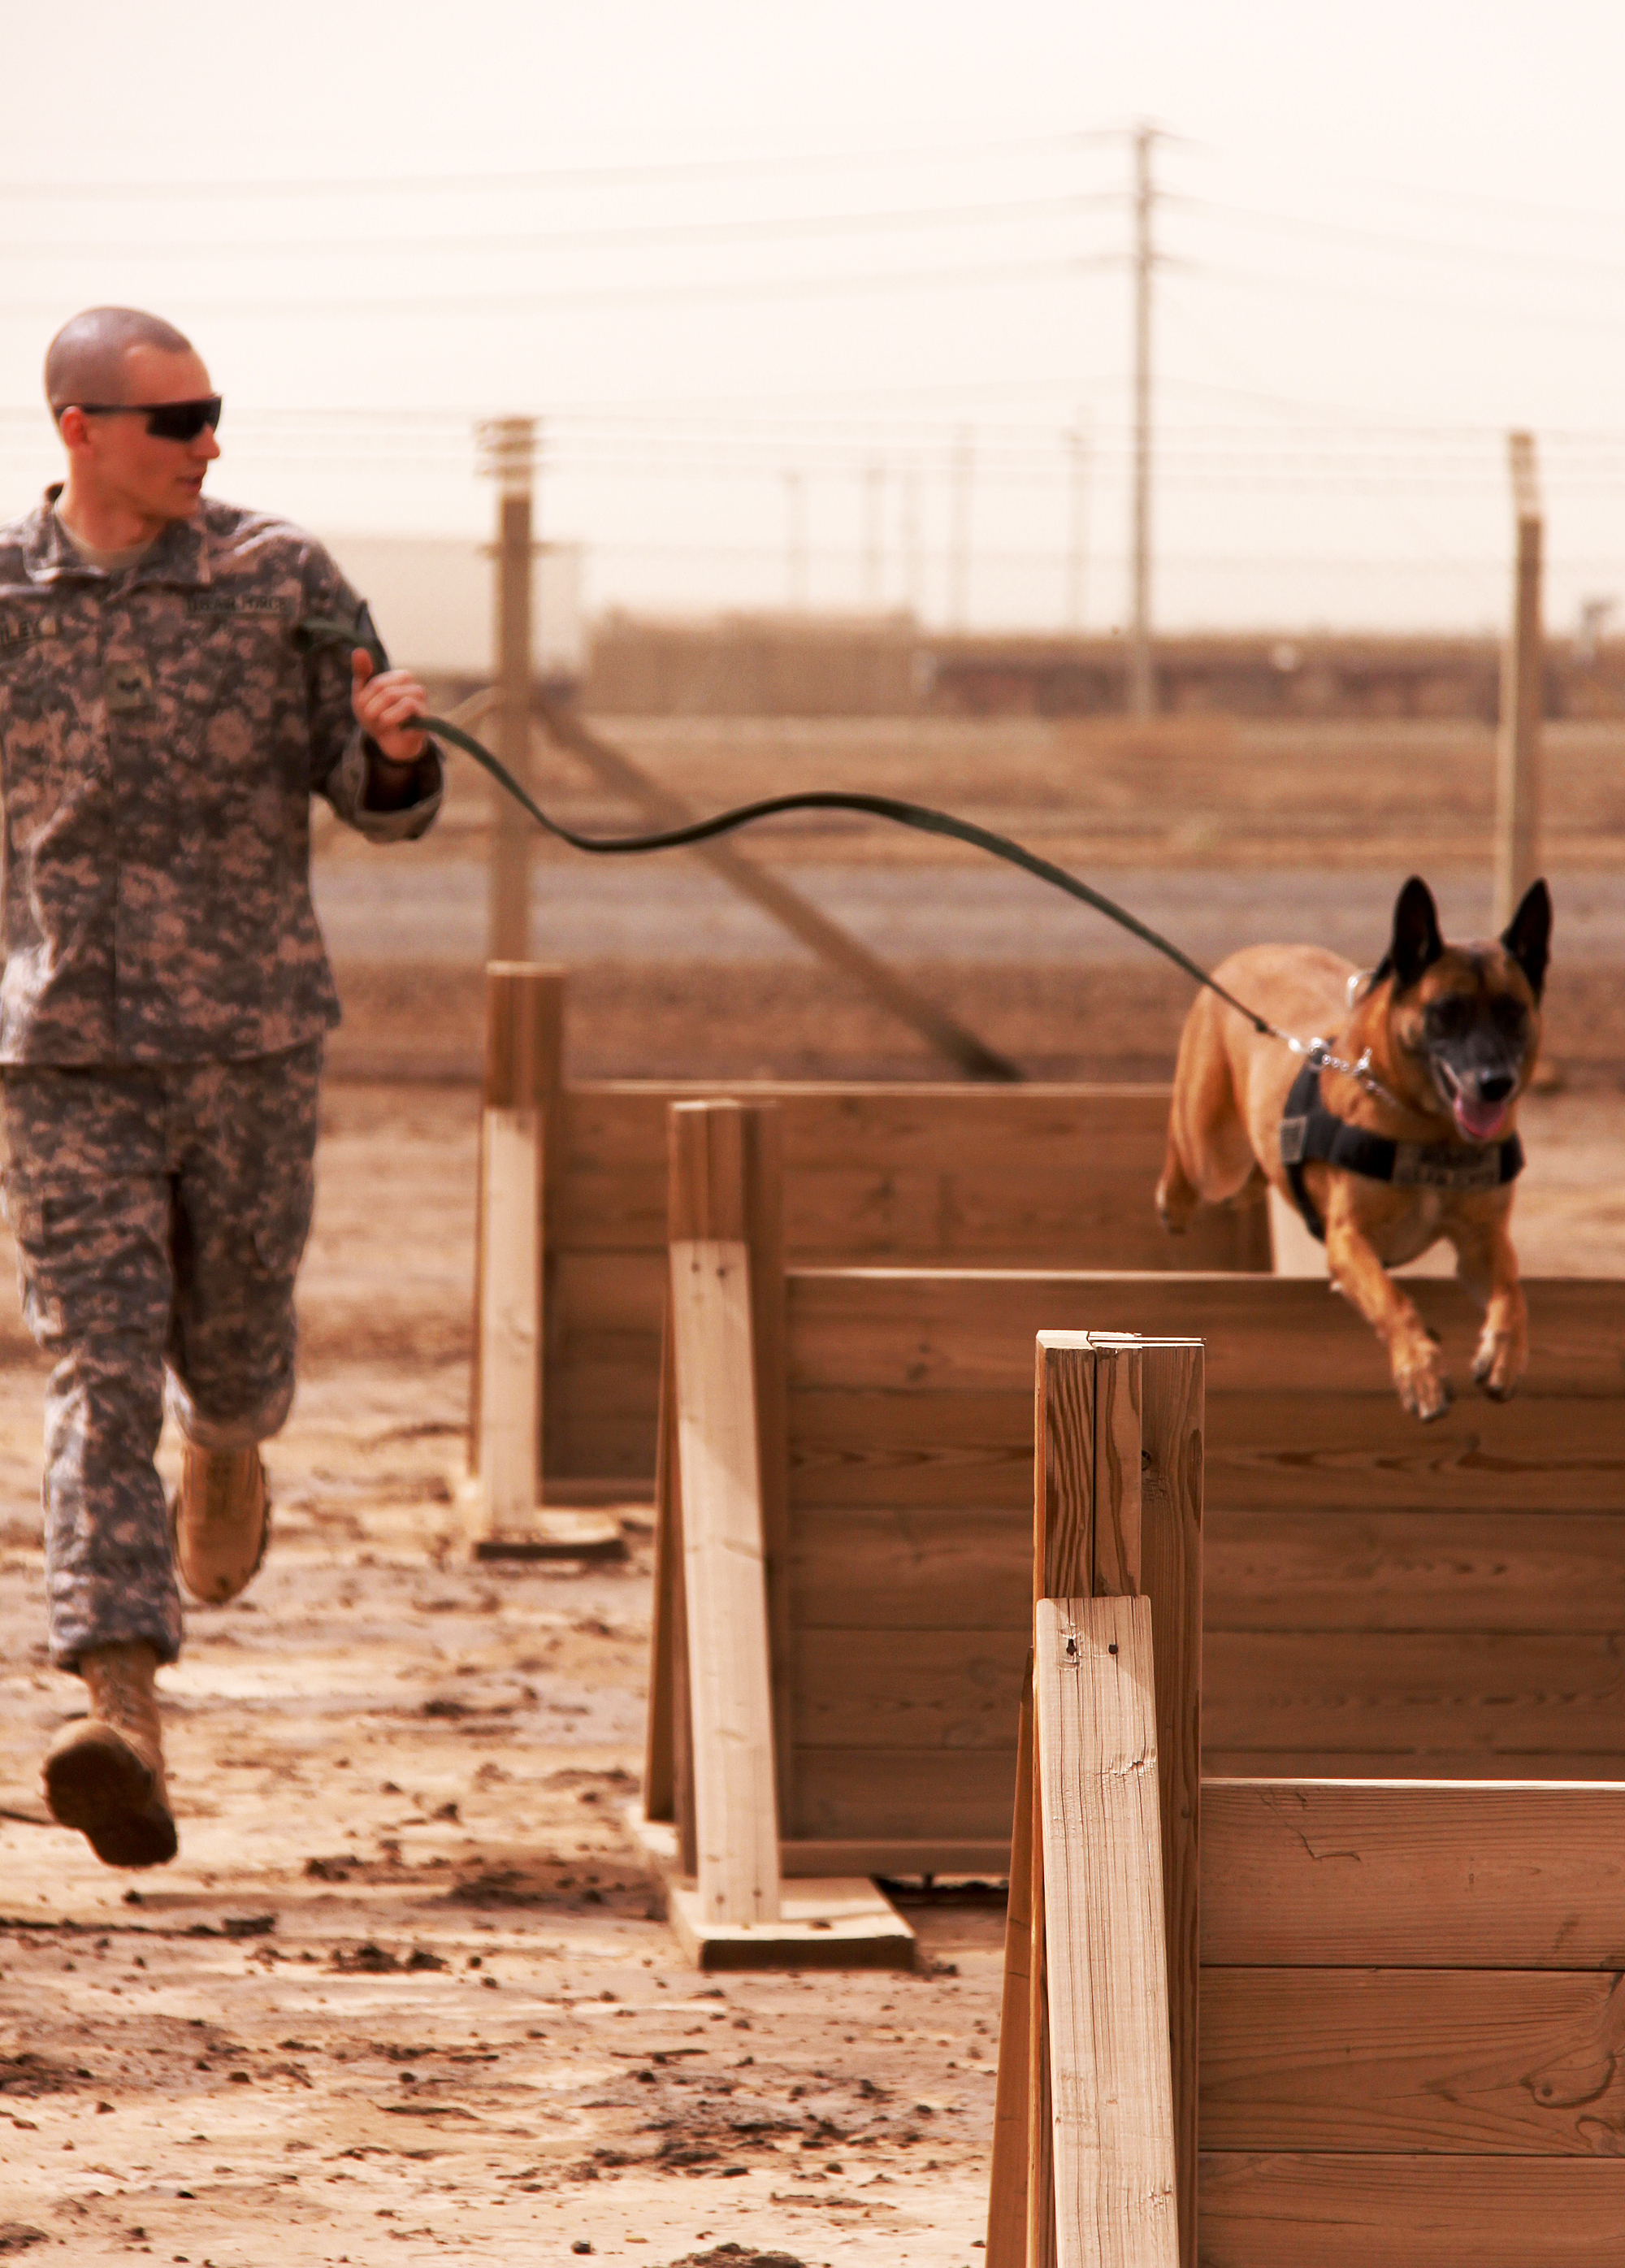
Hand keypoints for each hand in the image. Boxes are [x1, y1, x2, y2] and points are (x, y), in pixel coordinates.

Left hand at [351, 648, 428, 765]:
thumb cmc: (377, 717)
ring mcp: (422, 703)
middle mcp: (414, 687)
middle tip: (372, 720)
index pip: (377, 683)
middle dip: (372, 709)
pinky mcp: (427, 718)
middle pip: (384, 690)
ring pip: (395, 698)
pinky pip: (408, 709)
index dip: (366, 699)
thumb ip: (361, 672)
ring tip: (382, 725)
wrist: (391, 745)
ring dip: (381, 717)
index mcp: (401, 678)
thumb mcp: (362, 696)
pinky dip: (393, 720)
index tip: (365, 710)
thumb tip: (360, 650)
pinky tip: (393, 728)